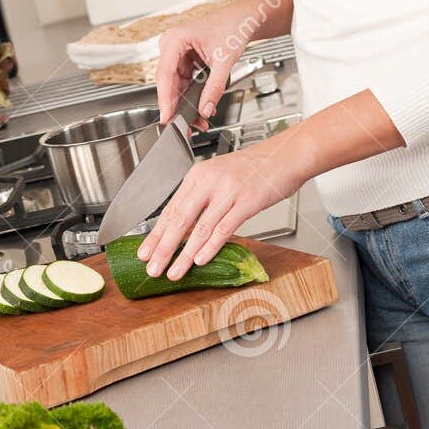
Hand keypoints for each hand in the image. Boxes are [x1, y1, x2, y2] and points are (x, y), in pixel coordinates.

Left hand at [137, 143, 301, 280]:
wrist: (284, 156)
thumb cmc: (253, 169)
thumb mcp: (218, 176)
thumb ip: (200, 197)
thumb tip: (181, 227)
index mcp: (197, 175)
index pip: (170, 209)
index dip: (156, 234)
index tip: (144, 252)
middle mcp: (209, 181)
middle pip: (180, 219)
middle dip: (163, 247)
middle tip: (152, 267)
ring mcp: (228, 191)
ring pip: (200, 228)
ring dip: (185, 254)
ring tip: (174, 272)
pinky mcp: (247, 201)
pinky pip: (224, 228)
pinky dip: (210, 246)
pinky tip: (200, 260)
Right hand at [156, 9, 250, 132]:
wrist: (244, 19)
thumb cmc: (233, 27)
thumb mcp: (224, 61)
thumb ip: (214, 87)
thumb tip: (205, 108)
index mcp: (175, 39)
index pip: (165, 74)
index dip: (165, 98)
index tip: (167, 116)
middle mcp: (172, 45)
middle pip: (168, 82)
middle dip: (178, 105)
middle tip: (185, 125)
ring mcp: (177, 53)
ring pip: (176, 85)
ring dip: (186, 102)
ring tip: (198, 119)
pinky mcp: (185, 60)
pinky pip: (184, 82)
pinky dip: (191, 95)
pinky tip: (200, 106)